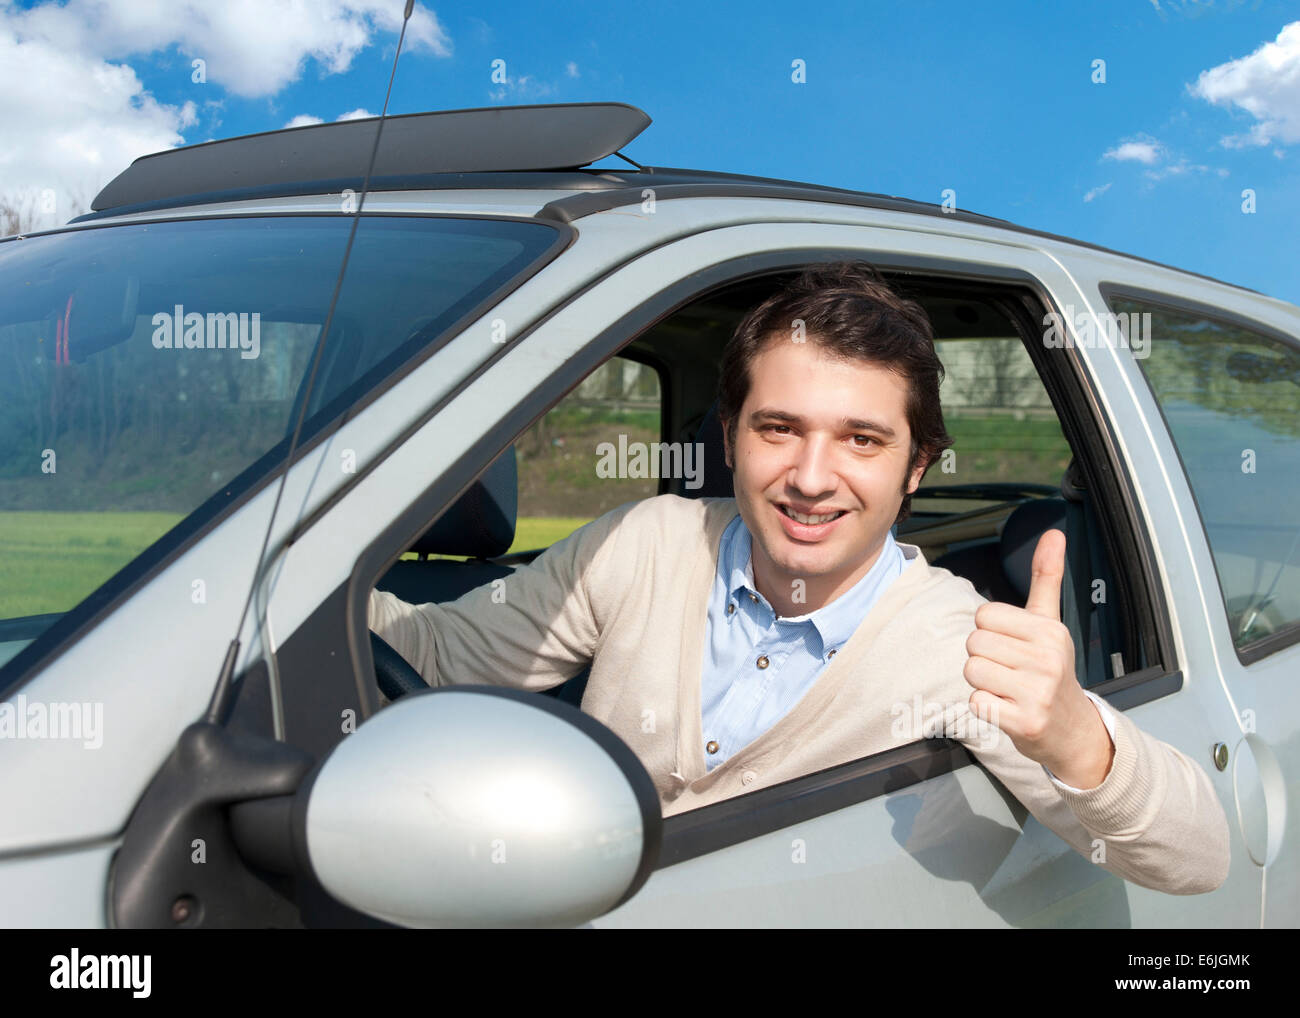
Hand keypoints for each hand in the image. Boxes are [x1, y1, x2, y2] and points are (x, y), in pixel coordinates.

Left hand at [963, 529, 1114, 788]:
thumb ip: (1047, 577)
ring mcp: (1038, 693)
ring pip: (971, 671)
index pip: (983, 616)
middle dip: (984, 657)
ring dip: (982, 682)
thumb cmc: (1052, 670)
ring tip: (1009, 688)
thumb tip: (1053, 532)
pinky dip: (985, 707)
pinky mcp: (1024, 722)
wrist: (1074, 730)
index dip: (990, 631)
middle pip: (974, 643)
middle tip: (1010, 670)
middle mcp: (1047, 660)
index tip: (1012, 645)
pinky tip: (1008, 708)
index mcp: (1049, 631)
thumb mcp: (1051, 622)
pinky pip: (976, 703)